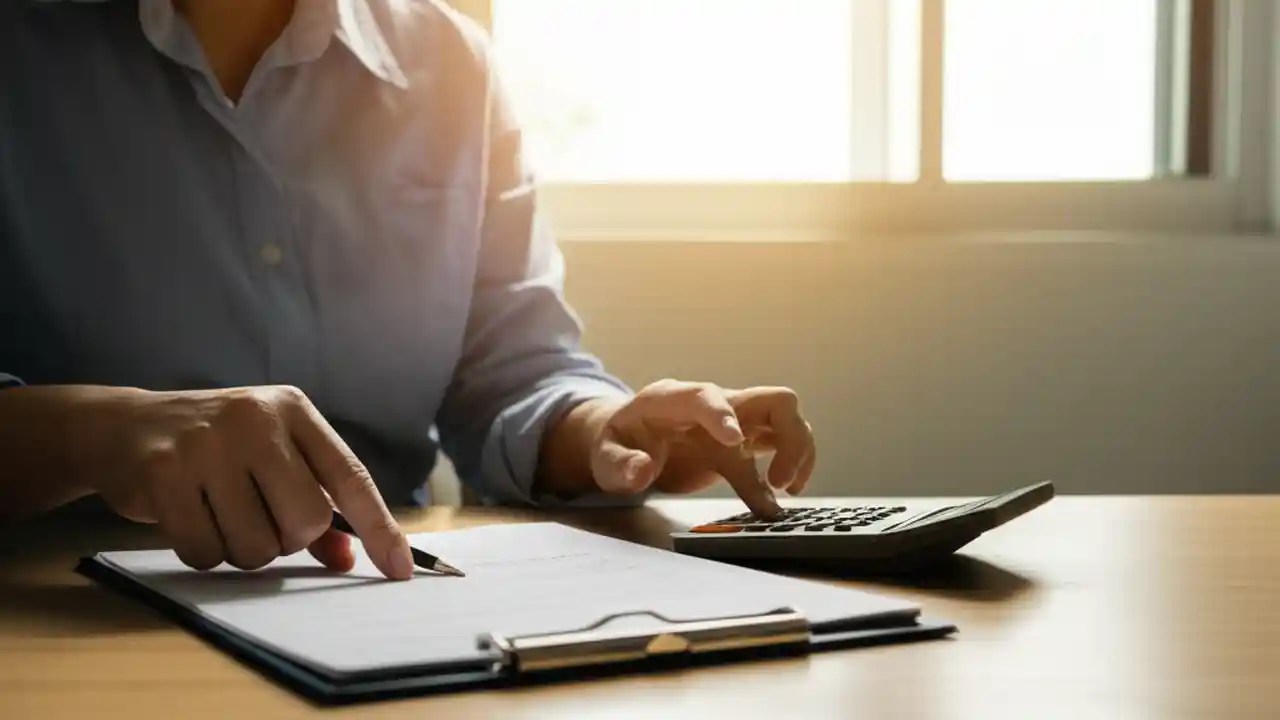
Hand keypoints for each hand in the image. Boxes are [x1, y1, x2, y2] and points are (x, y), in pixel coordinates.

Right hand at [81, 385, 412, 577]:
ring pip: (256, 545)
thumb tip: (350, 558)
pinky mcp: (164, 472)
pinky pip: (206, 552)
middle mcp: (256, 419)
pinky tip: (189, 518)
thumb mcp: (271, 458)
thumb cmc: (215, 448)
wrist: (124, 425)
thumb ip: (313, 505)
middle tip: (260, 519)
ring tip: (219, 513)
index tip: (402, 569)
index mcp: (294, 410)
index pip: (351, 478)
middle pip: (306, 521)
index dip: (381, 529)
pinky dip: (203, 552)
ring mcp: (208, 443)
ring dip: (242, 550)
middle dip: (288, 540)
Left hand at [588, 380, 815, 517]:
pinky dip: (796, 464)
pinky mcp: (746, 442)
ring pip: (787, 418)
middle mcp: (714, 403)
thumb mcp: (605, 458)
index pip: (705, 396)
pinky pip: (784, 441)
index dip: (721, 414)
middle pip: (771, 400)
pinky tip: (786, 493)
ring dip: (799, 452)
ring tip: (788, 490)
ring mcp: (735, 419)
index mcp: (673, 399)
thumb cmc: (618, 444)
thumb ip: (620, 464)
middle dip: (787, 436)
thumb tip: (642, 470)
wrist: (628, 442)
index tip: (734, 442)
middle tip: (779, 482)